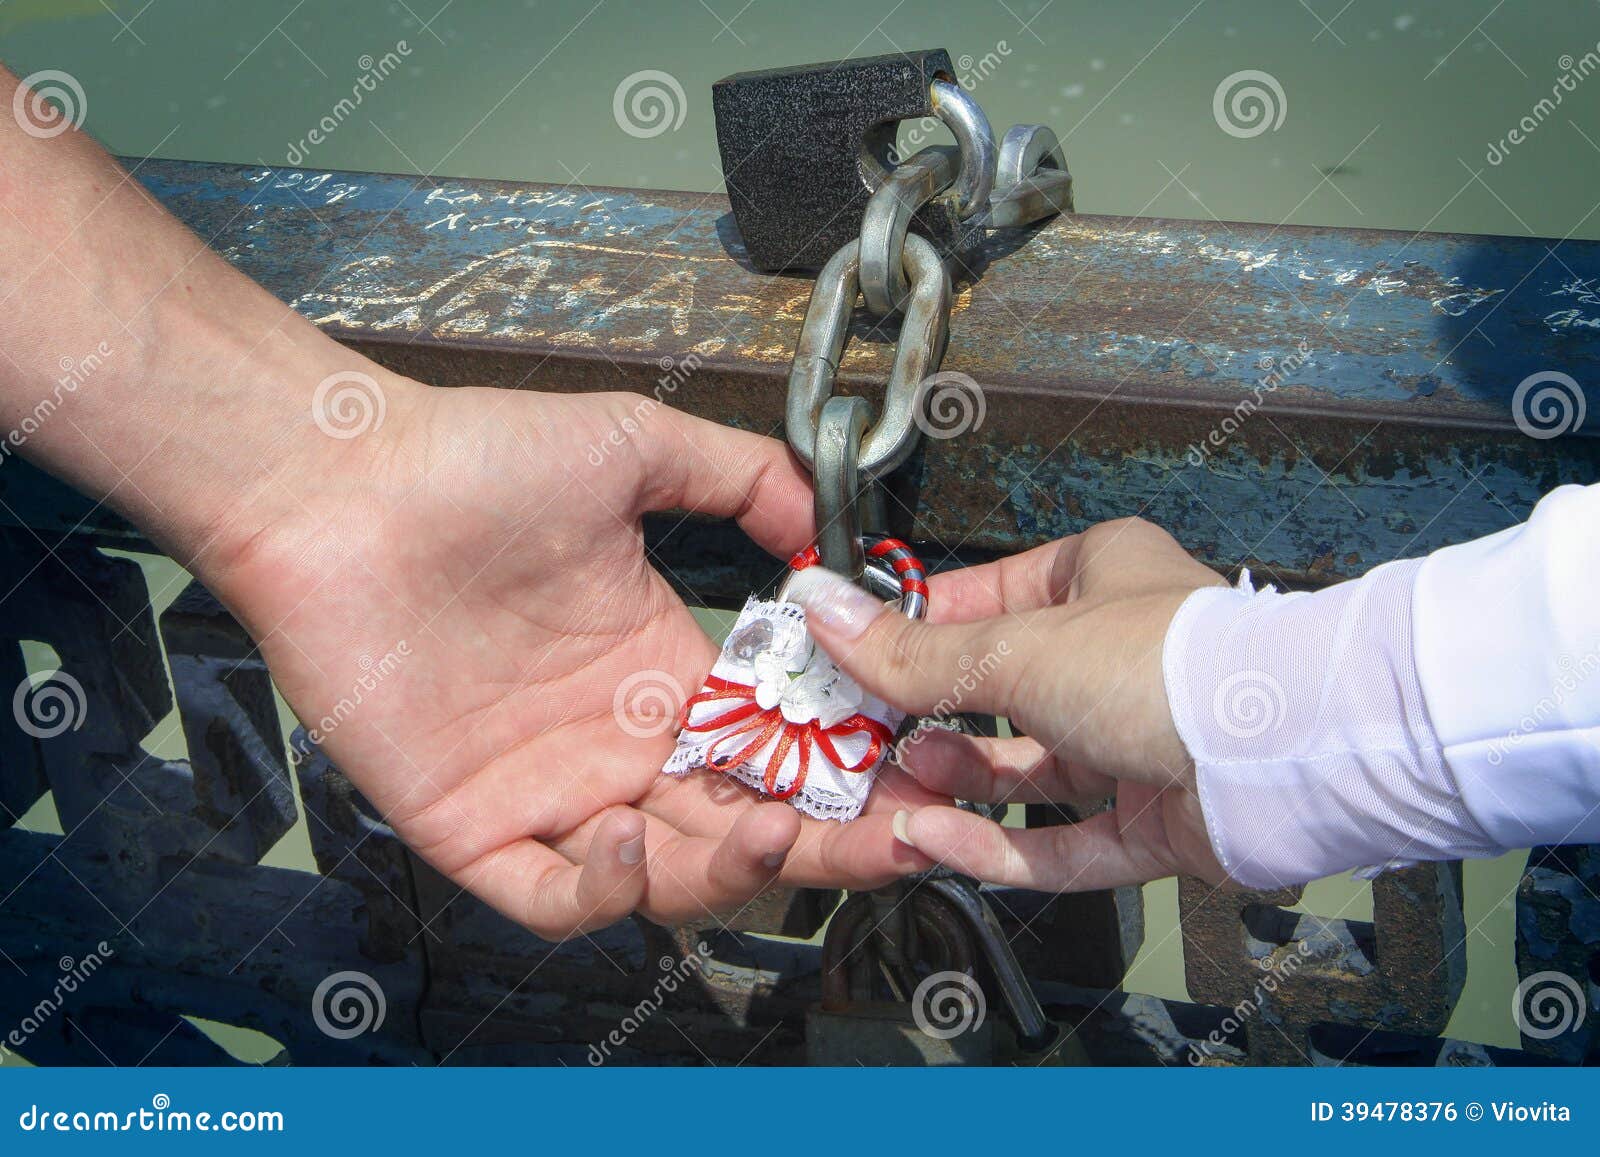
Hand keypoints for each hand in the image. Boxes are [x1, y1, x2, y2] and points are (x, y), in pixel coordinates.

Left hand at [200, 375, 936, 936]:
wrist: (342, 480)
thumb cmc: (474, 457)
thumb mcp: (635, 449)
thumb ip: (743, 478)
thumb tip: (824, 523)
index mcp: (662, 670)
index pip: (778, 745)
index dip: (850, 765)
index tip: (923, 764)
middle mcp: (617, 741)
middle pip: (745, 825)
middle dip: (830, 841)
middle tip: (905, 836)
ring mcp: (548, 790)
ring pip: (666, 876)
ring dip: (732, 871)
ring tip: (771, 829)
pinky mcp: (470, 826)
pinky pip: (550, 895)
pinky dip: (602, 891)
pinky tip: (630, 836)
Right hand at [785, 517, 1231, 889]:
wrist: (1286, 752)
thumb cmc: (1166, 663)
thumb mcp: (1013, 648)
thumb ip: (913, 652)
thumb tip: (822, 613)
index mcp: (1096, 578)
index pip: (983, 598)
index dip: (914, 627)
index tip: (848, 652)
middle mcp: (1118, 657)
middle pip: (1001, 692)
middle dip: (927, 718)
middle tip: (856, 736)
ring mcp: (1138, 743)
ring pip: (1028, 772)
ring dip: (957, 783)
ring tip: (892, 786)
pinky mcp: (1155, 822)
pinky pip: (1062, 840)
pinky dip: (1000, 845)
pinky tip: (936, 839)